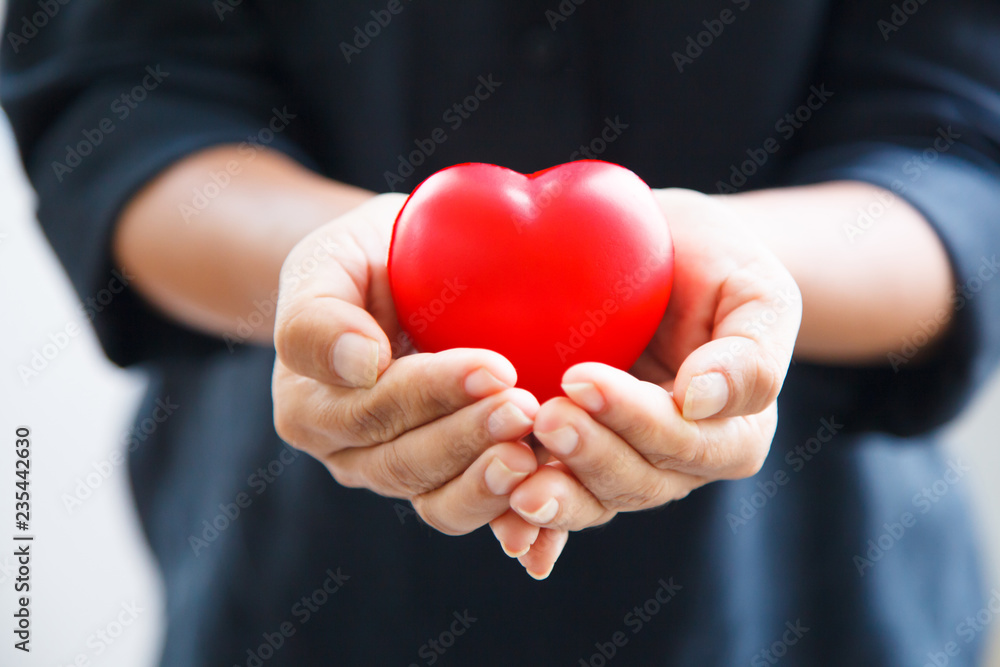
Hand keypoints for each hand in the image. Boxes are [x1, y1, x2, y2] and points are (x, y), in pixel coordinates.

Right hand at [272, 194, 542, 536]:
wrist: (406, 273)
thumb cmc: (366, 258)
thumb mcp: (327, 260)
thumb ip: (318, 314)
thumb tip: (361, 364)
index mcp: (308, 404)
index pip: (369, 407)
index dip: (432, 394)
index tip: (493, 368)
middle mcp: (348, 451)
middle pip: (404, 461)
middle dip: (468, 438)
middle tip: (526, 408)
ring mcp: (398, 473)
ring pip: (439, 500)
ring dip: (489, 481)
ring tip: (535, 453)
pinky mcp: (449, 482)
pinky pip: (478, 512)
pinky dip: (513, 515)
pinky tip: (548, 499)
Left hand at [490, 189, 801, 578]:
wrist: (662, 250)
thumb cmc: (717, 265)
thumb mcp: (756, 292)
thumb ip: (749, 354)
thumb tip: (700, 403)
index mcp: (732, 433)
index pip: (684, 441)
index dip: (634, 419)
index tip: (581, 378)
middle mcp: (678, 463)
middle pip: (636, 482)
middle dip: (588, 454)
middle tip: (544, 416)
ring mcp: (624, 465)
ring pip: (593, 501)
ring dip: (554, 493)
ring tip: (513, 471)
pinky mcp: (575, 460)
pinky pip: (555, 498)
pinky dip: (530, 525)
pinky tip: (504, 528)